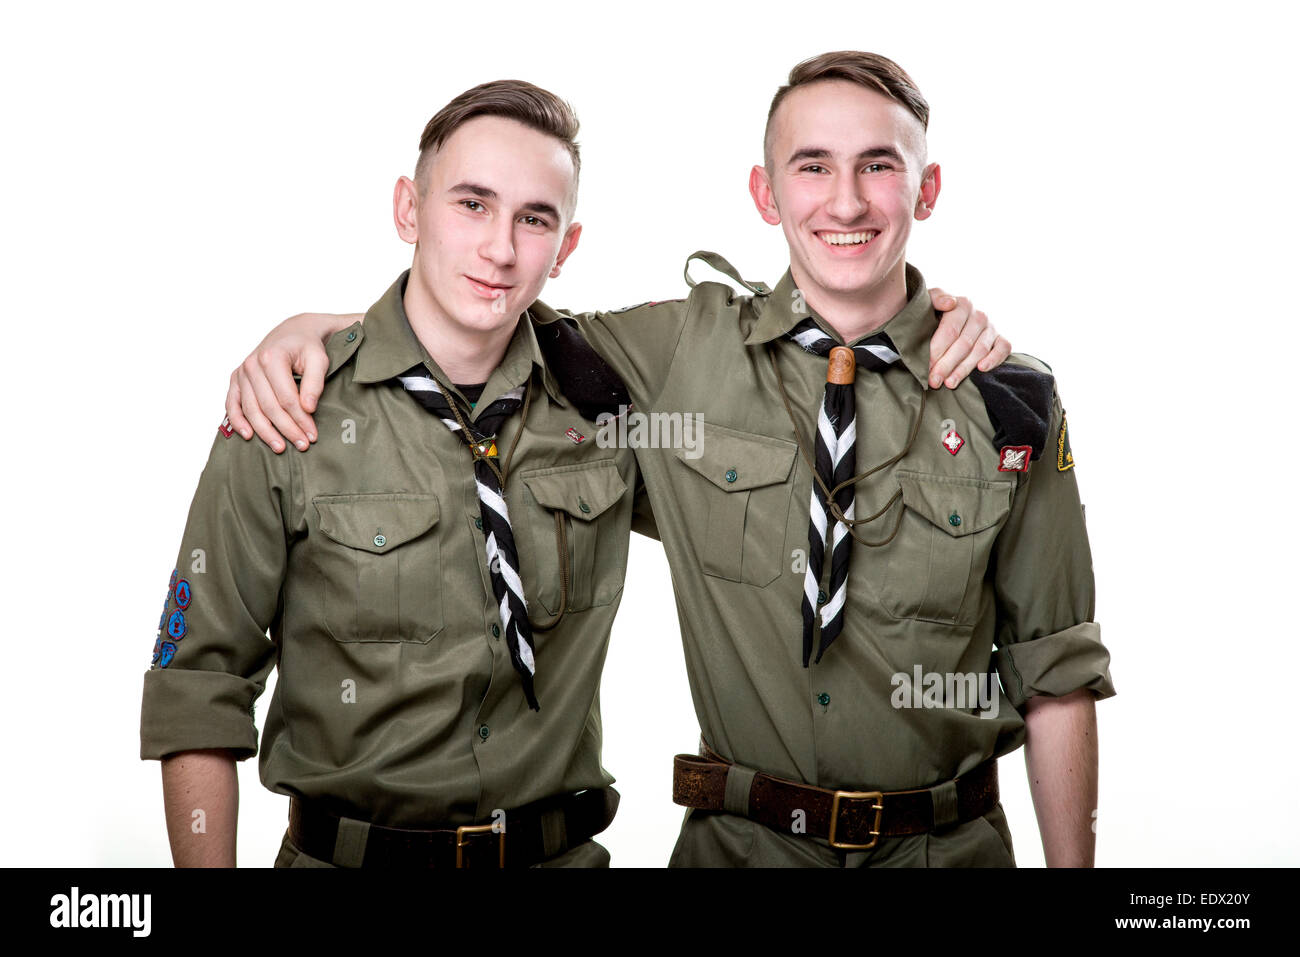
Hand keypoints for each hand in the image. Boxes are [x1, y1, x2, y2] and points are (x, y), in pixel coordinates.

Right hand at [224, 313, 358, 451]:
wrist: (292, 333)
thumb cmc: (307, 347)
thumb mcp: (319, 359)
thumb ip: (315, 382)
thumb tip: (308, 408)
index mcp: (272, 358)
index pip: (287, 398)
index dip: (300, 420)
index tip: (312, 435)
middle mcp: (252, 365)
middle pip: (268, 406)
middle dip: (286, 429)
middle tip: (302, 446)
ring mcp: (242, 373)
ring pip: (251, 409)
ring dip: (265, 431)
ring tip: (280, 448)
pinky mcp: (236, 380)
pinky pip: (232, 404)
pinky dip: (237, 421)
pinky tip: (248, 436)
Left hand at [926, 289, 1010, 388]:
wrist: (947, 317)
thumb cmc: (934, 313)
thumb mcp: (929, 301)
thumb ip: (936, 298)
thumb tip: (950, 303)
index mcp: (962, 305)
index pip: (950, 331)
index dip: (937, 350)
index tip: (926, 366)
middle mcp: (979, 315)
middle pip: (964, 344)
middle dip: (947, 365)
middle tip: (934, 381)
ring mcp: (991, 328)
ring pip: (980, 350)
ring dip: (964, 369)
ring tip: (949, 383)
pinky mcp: (1000, 339)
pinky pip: (1003, 349)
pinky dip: (994, 359)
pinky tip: (981, 369)